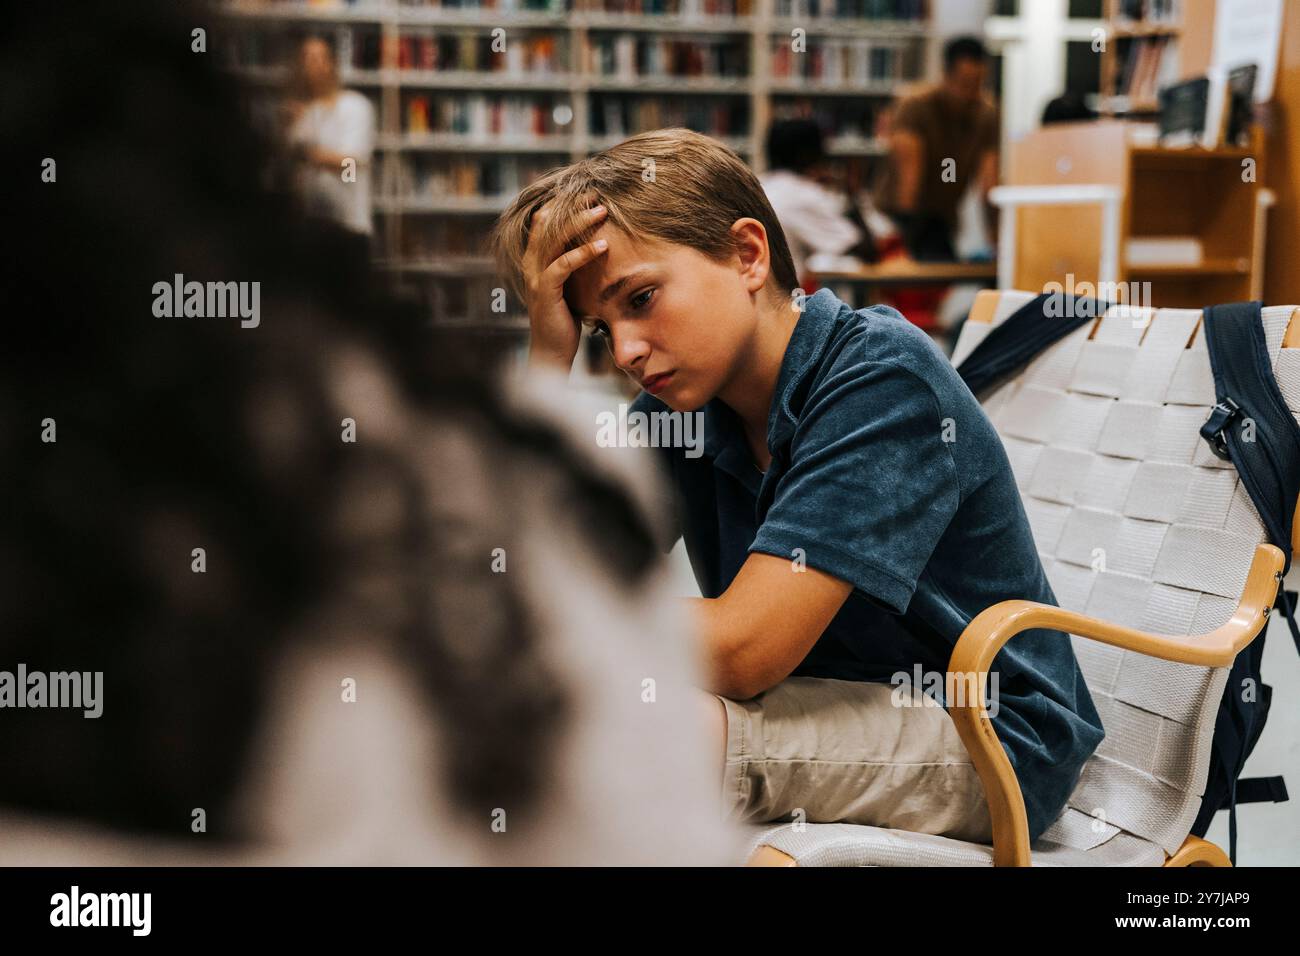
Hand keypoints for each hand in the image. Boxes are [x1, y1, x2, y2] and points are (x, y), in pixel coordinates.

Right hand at [521, 199, 608, 370]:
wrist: (552, 353)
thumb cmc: (564, 321)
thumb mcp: (570, 287)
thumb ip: (573, 267)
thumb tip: (597, 248)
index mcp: (535, 262)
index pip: (543, 223)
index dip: (561, 205)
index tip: (586, 195)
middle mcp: (531, 266)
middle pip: (549, 225)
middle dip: (572, 207)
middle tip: (596, 196)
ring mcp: (536, 279)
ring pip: (554, 241)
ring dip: (579, 223)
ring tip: (601, 212)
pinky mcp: (545, 292)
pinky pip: (562, 266)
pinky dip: (582, 254)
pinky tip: (602, 246)